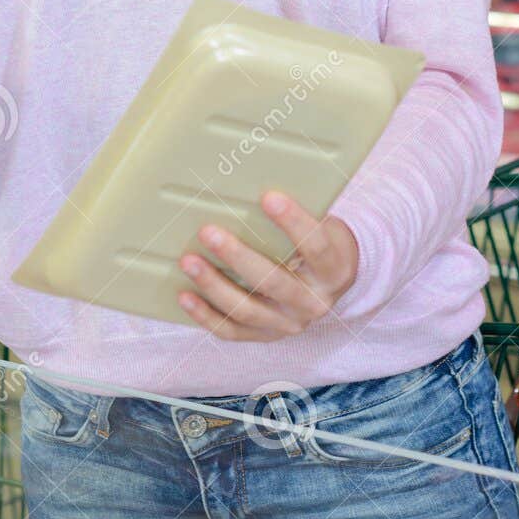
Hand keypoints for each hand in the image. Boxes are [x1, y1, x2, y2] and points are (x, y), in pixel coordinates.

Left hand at [177, 189, 359, 341]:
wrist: (330, 282)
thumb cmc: (318, 241)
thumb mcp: (321, 224)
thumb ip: (296, 212)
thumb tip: (249, 182)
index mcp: (333, 270)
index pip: (316, 246)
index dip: (294, 223)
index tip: (269, 197)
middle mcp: (314, 302)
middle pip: (275, 283)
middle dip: (238, 257)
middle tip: (207, 231)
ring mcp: (288, 323)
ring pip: (247, 310)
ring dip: (214, 285)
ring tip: (188, 261)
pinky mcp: (266, 335)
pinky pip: (232, 331)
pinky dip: (205, 315)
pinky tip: (185, 296)